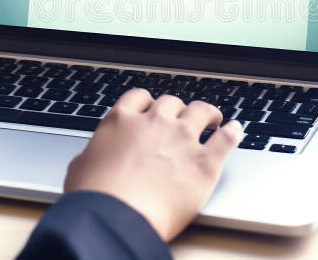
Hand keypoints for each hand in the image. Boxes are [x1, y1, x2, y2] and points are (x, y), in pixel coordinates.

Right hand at [64, 89, 242, 240]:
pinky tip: (236, 130)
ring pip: (201, 111)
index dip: (147, 104)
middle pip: (171, 103)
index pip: (139, 98)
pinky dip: (233, 132)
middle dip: (176, 111)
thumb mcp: (80, 167)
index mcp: (122, 120)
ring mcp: (182, 139)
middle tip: (180, 120)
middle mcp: (154, 122)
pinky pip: (226, 138)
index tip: (151, 110)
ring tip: (213, 119)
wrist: (115, 218)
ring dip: (207, 114)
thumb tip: (93, 158)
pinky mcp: (205, 162)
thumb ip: (93, 154)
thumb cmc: (93, 198)